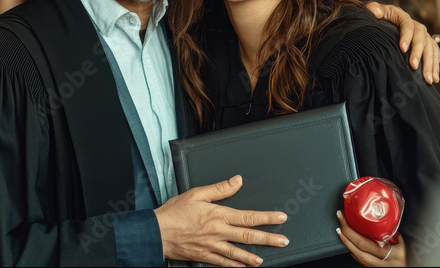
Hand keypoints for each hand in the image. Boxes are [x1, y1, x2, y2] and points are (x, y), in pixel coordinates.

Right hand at [154, 175, 289, 266]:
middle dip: (268, 238)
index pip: (248, 216)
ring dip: (253, 256)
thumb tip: (237, 181)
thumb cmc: (174, 212)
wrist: (156, 231)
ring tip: (264, 259)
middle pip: (248, 236)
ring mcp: (211, 246)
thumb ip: (220, 188)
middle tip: (283, 240)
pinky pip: (223, 263)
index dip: (267, 217)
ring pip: (237, 253)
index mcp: (218, 214)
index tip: (281, 218)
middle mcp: (218, 231)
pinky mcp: (204, 256)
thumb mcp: (197, 193)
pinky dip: (235, 266)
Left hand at [336, 211, 405, 265]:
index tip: (344, 219)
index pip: (364, 243)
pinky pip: (360, 261)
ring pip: (357, 257)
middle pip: (358, 251)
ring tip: (341, 232)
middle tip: (339, 224)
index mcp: (389, 255)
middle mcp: (381, 263)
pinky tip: (349, 243)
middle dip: (345, 237)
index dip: (351, 231)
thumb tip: (386, 219)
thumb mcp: (404, 245)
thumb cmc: (409, 258)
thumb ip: (394, 234)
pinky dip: (354, 251)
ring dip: (347, 244)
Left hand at [366, 2, 439, 83]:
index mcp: (401, 16)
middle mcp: (415, 25)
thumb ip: (373, 9)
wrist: (383, 22)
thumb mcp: (372, 11)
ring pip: (430, 47)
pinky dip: (435, 66)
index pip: (407, 25)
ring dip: (430, 63)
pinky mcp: (427, 44)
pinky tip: (434, 79)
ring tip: (428, 79)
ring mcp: (423, 35)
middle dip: (419, 53)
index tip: (402, 49)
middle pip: (421, 37)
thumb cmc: (376, 18)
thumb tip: (378, 13)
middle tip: (413, 67)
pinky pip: (434, 54)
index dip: (406, 36)